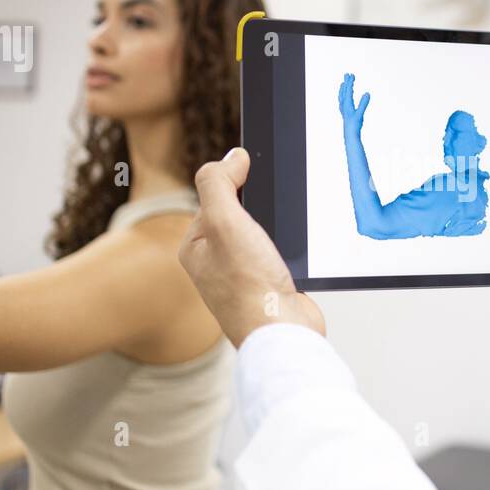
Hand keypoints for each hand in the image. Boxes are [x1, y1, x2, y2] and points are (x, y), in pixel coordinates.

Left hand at [179, 148, 325, 347]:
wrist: (284, 332)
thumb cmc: (250, 287)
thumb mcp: (225, 222)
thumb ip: (218, 183)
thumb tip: (231, 157)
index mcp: (195, 247)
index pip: (213, 196)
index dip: (236, 183)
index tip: (256, 180)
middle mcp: (215, 262)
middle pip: (241, 212)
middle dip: (260, 208)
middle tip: (270, 217)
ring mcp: (243, 274)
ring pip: (263, 232)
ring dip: (277, 229)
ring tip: (281, 240)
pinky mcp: (270, 284)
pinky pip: (281, 251)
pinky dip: (290, 248)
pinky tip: (294, 255)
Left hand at [338, 73, 369, 132]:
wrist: (350, 135)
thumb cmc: (355, 125)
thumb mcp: (360, 114)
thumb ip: (363, 103)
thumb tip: (367, 93)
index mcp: (347, 104)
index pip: (348, 90)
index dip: (350, 82)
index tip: (352, 75)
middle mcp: (344, 105)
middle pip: (344, 91)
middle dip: (346, 82)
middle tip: (348, 74)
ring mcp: (344, 109)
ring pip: (342, 96)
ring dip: (343, 89)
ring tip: (343, 83)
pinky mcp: (345, 113)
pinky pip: (342, 102)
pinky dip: (343, 97)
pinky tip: (344, 98)